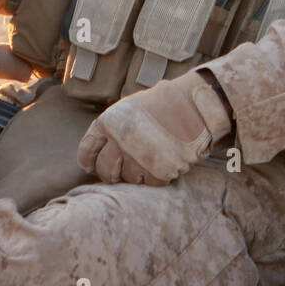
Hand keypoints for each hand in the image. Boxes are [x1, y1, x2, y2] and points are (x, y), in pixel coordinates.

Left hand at [78, 69, 232, 184]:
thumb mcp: (130, 106)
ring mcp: (140, 157)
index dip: (91, 161)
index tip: (97, 165)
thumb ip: (112, 129)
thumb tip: (97, 154)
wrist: (197, 103)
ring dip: (138, 173)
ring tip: (151, 159)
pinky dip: (158, 176)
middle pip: (106, 171)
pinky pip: (151, 183)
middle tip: (125, 167)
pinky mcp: (161, 170)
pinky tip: (165, 161)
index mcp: (109, 123)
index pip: (86, 153)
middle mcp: (121, 141)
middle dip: (113, 172)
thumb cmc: (164, 102)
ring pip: (129, 179)